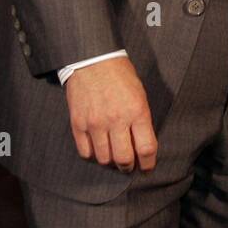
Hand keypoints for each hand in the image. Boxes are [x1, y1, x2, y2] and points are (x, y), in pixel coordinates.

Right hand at [65, 56, 157, 172]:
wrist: (92, 60)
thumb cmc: (121, 75)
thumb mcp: (140, 94)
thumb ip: (141, 119)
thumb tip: (142, 143)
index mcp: (137, 111)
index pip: (146, 148)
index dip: (149, 162)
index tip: (148, 167)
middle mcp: (116, 120)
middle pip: (124, 159)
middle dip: (128, 167)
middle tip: (129, 166)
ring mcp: (95, 123)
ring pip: (104, 158)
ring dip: (110, 161)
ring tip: (113, 156)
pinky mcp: (78, 124)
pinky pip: (85, 152)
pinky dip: (92, 154)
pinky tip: (97, 148)